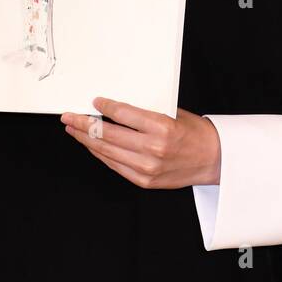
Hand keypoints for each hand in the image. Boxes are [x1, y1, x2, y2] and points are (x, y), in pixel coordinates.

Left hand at [61, 97, 220, 188]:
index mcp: (161, 127)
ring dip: (86, 140)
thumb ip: (144, 112)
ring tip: (73, 130)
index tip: (93, 102)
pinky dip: (101, 154)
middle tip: (69, 117)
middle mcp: (152, 148)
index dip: (104, 106)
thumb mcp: (172, 113)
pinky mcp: (144, 180)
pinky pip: (115, 165)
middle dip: (84, 124)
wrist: (213, 160)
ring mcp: (147, 167)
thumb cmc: (194, 133)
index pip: (122, 113)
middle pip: (107, 134)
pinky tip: (92, 146)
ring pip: (107, 151)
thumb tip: (114, 107)